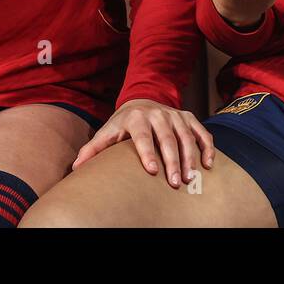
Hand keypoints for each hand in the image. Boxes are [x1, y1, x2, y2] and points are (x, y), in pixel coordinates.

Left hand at [73, 98, 213, 188]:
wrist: (142, 101)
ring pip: (187, 136)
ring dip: (190, 158)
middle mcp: (158, 114)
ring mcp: (175, 115)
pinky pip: (201, 132)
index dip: (147, 153)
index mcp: (136, 118)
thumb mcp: (106, 133)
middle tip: (175, 183)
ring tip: (190, 178)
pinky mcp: (188, 117)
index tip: (152, 171)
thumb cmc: (122, 124)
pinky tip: (207, 165)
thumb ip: (93, 149)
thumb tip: (76, 168)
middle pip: (168, 138)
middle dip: (173, 161)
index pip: (143, 136)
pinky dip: (207, 147)